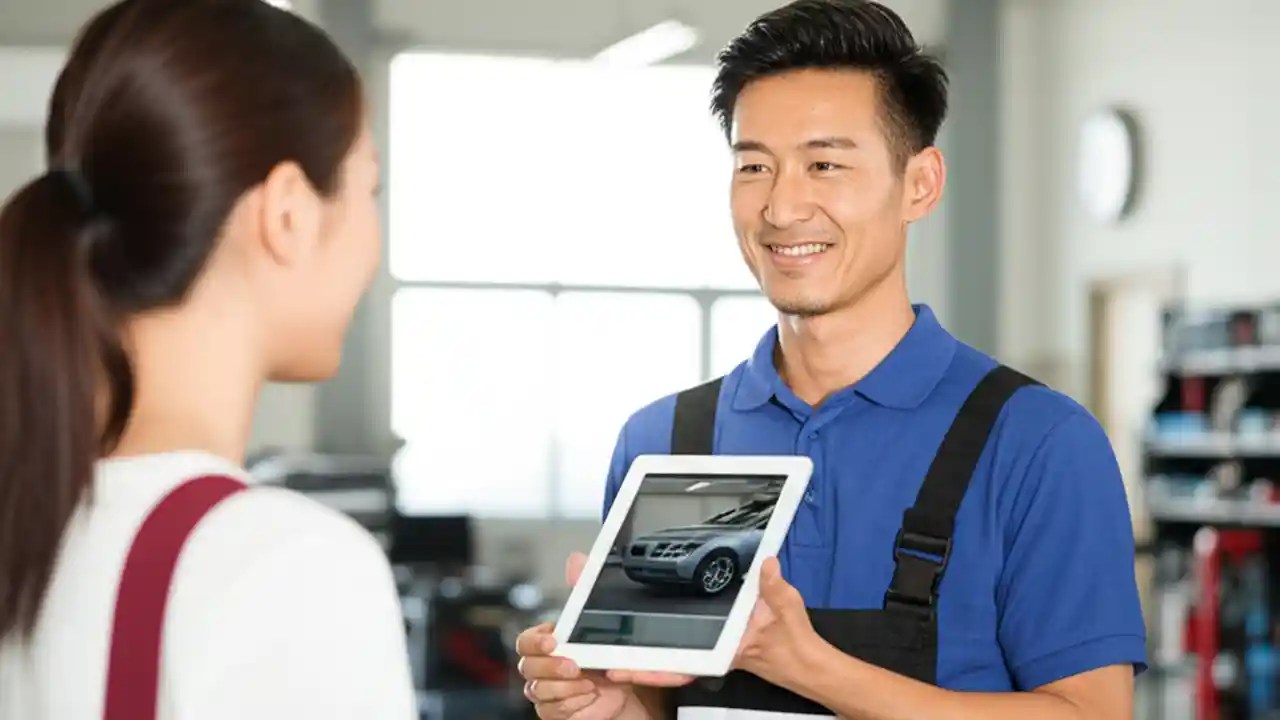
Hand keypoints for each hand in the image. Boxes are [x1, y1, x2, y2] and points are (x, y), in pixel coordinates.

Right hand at [516, 553, 639, 719]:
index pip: (525, 640)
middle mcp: (541, 667)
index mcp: (546, 642)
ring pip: (537, 690)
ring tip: (586, 681)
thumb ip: (583, 590)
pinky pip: (551, 709)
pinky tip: (586, 694)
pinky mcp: (555, 711)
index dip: (536, 641)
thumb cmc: (604, 657)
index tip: (554, 640)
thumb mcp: (598, 621)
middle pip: (527, 666)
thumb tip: (576, 560)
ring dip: (564, 686)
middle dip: (550, 666)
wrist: (623, 692)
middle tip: (573, 664)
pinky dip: (571, 702)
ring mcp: (546, 690)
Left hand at [606, 558, 821, 690]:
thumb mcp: (787, 607)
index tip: (623, 667)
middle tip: (600, 660)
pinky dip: (660, 648)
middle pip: (667, 664)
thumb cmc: (794, 641)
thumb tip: (764, 563)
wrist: (804, 662)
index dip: (653, 669)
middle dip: (635, 663)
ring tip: (610, 650)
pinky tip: (639, 638)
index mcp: (726, 650)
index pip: (684, 665)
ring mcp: (711, 650)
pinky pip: (682, 651)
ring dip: (643, 656)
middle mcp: (714, 653)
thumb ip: (773, 586)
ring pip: (670, 661)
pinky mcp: (713, 644)